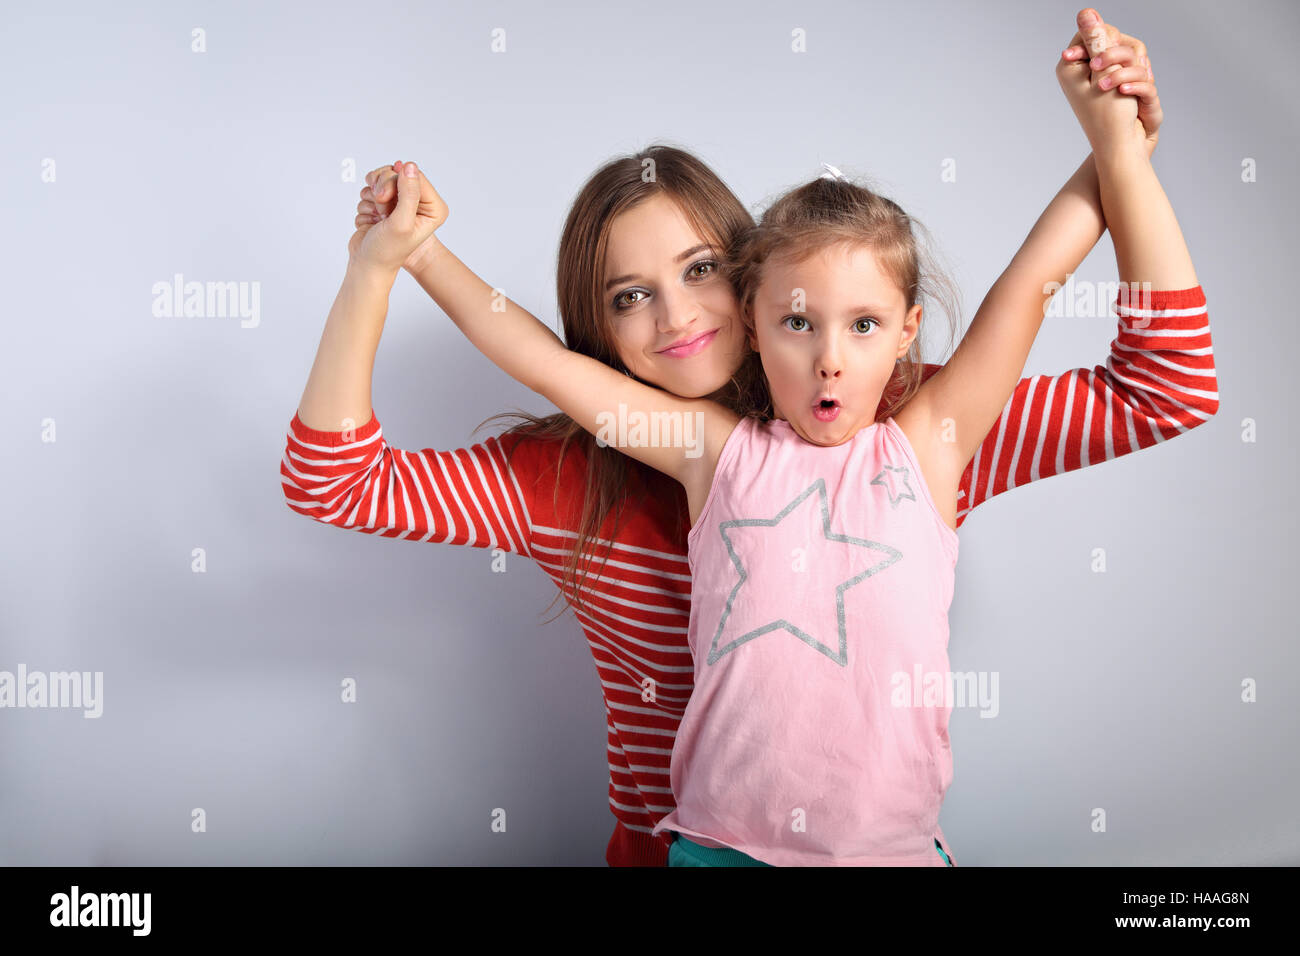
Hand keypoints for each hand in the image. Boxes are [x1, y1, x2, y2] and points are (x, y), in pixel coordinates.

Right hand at [348, 160, 448, 274]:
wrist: (367, 264)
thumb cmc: (387, 250)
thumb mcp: (402, 222)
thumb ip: (408, 193)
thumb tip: (409, 166)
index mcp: (433, 208)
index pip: (414, 174)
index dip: (394, 182)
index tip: (385, 198)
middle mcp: (419, 203)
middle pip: (396, 173)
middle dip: (382, 189)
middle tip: (381, 210)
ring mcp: (401, 202)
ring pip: (381, 179)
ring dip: (372, 197)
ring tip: (378, 218)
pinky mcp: (385, 203)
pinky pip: (371, 188)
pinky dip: (366, 202)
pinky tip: (372, 219)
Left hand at [1056, 9, 1161, 158]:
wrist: (1121, 148)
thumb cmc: (1105, 117)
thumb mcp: (1098, 74)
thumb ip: (1096, 41)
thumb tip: (1085, 11)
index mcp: (1075, 65)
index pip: (1093, 32)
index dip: (1103, 40)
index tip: (1099, 62)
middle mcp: (1095, 69)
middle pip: (1116, 39)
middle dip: (1119, 56)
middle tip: (1107, 79)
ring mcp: (1116, 78)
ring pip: (1135, 54)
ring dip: (1128, 72)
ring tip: (1116, 91)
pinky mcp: (1133, 88)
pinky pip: (1143, 74)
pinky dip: (1135, 84)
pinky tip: (1124, 93)